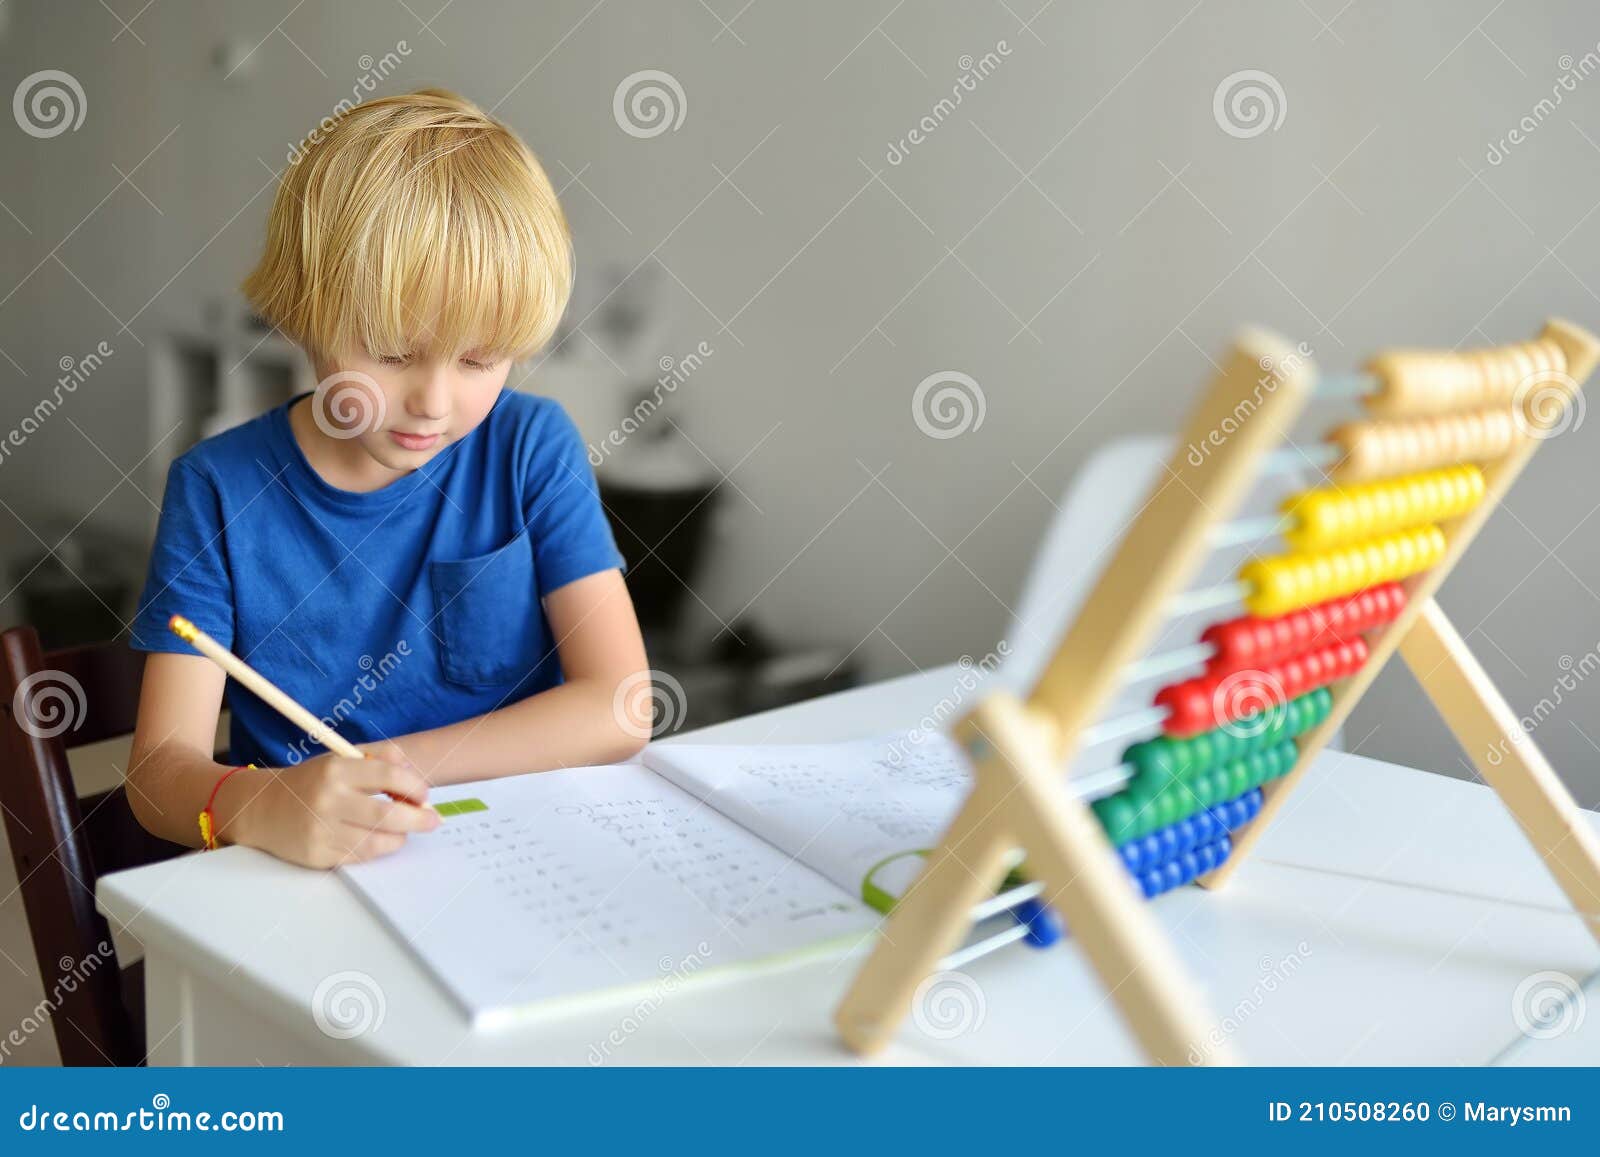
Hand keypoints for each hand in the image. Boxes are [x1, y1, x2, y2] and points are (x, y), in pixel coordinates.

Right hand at [221, 747, 439, 868]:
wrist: (260, 808)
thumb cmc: (310, 782)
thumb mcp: (340, 758)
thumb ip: (379, 757)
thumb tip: (412, 772)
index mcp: (337, 769)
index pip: (389, 776)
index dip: (415, 786)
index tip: (424, 794)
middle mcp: (329, 799)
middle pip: (389, 815)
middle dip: (419, 819)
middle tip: (433, 819)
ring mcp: (322, 830)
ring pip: (378, 841)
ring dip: (401, 837)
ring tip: (405, 830)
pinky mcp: (318, 855)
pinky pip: (360, 856)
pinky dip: (378, 849)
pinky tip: (382, 840)